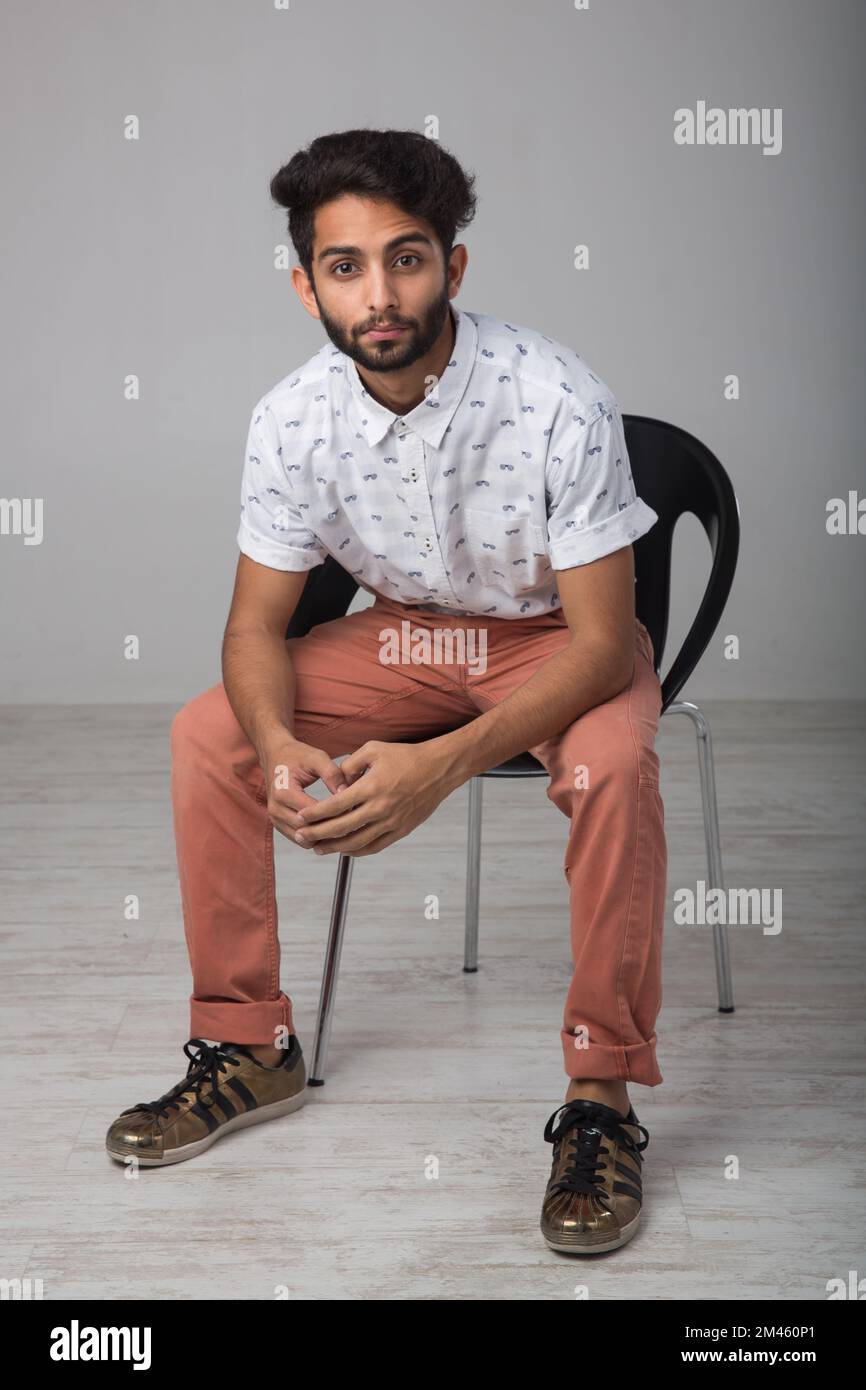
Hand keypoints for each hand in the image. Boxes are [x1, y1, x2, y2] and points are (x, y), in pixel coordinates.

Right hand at [261, 735, 348, 843]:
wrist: (276, 755)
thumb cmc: (296, 755)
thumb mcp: (317, 758)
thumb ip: (333, 775)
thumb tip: (347, 794)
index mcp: (283, 791)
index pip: (313, 814)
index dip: (335, 814)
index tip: (354, 810)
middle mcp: (276, 807)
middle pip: (307, 830)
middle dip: (331, 828)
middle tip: (353, 823)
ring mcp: (275, 818)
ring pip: (303, 840)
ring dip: (323, 836)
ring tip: (343, 826)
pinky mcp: (278, 823)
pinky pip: (299, 839)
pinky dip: (315, 837)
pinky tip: (331, 829)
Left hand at [292, 740, 455, 857]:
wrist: (438, 769)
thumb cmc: (405, 756)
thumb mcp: (373, 750)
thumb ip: (350, 764)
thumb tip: (336, 782)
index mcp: (371, 787)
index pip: (335, 805)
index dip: (315, 814)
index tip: (300, 818)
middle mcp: (380, 808)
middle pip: (342, 827)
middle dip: (318, 834)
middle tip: (301, 837)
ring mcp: (391, 822)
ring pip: (357, 842)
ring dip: (335, 847)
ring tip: (319, 848)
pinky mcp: (401, 830)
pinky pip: (375, 846)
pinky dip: (358, 851)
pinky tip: (345, 850)